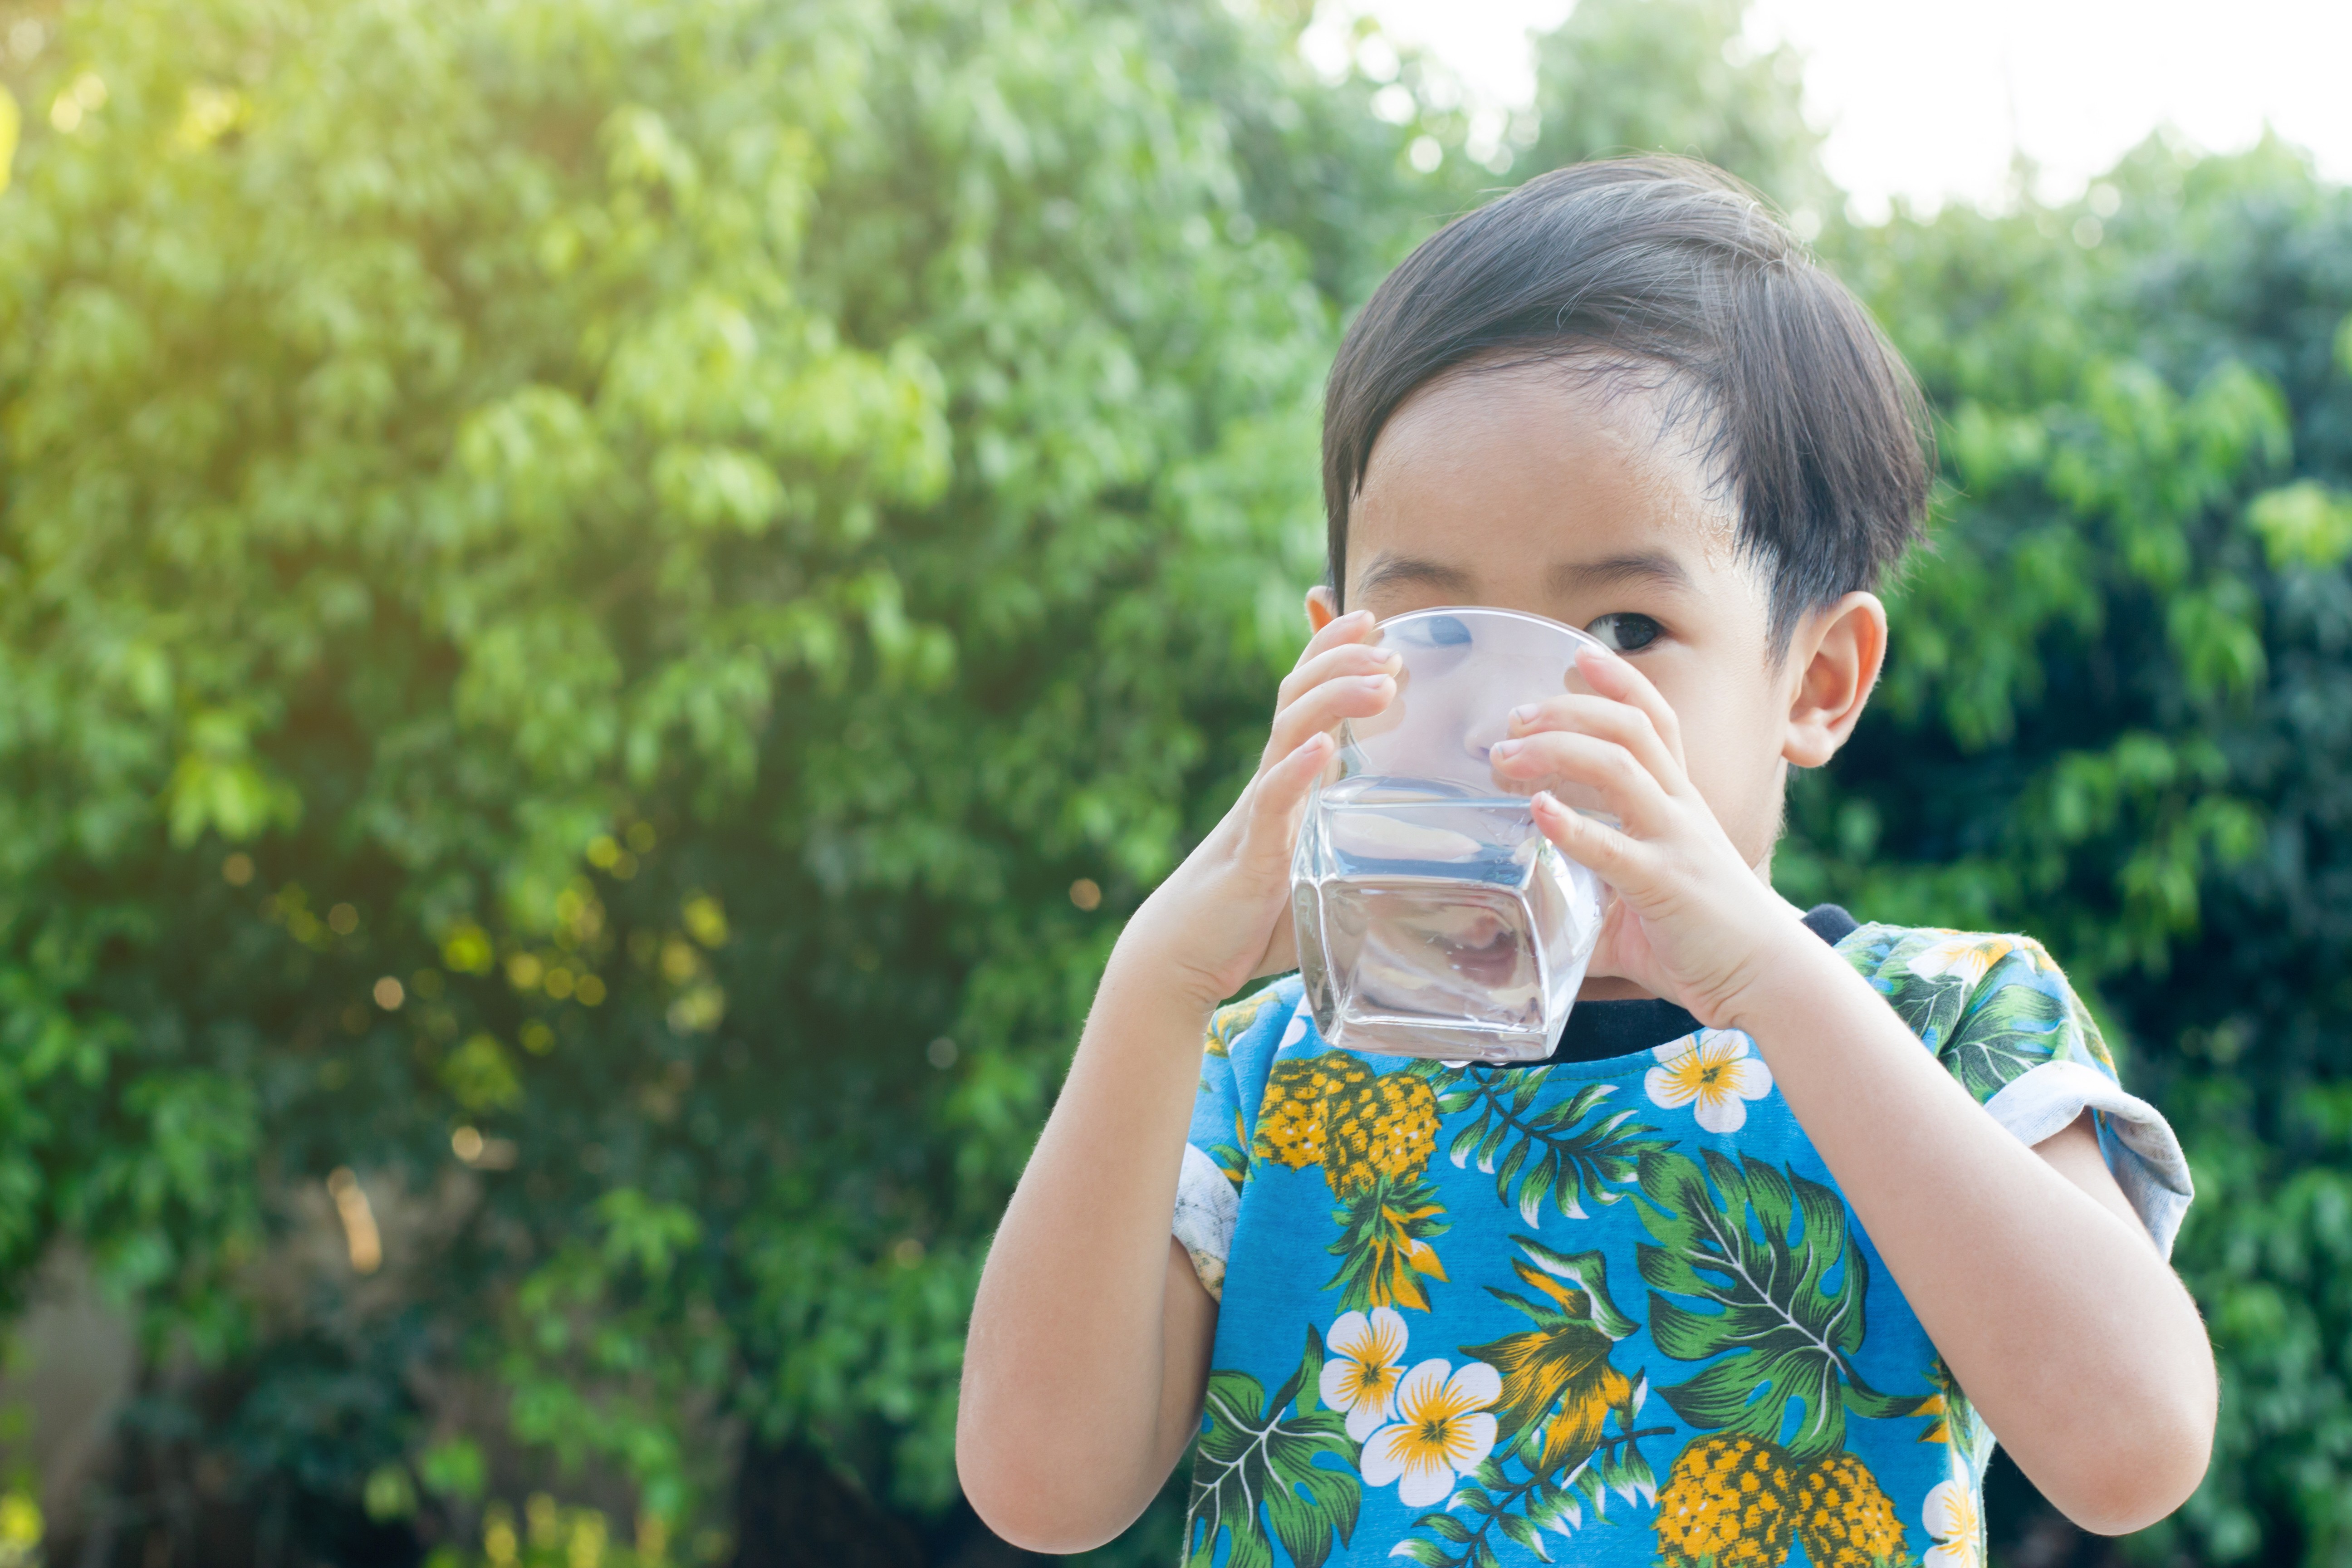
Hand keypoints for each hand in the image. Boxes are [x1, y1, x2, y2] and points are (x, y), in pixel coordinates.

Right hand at [1117, 609, 1398, 1012]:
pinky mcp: (1252, 856)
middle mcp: (1272, 785)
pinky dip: (1296, 771)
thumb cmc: (1252, 923)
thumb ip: (1367, 866)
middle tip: (1385, 639)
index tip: (1377, 627)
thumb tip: (1449, 882)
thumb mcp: (1321, 880)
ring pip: (1289, 734)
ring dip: (1334, 700)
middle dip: (1340, 659)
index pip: (1308, 699)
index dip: (1335, 654)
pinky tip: (1321, 748)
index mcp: (1288, 783)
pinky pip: (1272, 802)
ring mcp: (1260, 815)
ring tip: (1378, 680)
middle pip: (1298, 698)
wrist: (1182, 958)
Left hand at [1486, 646, 1807, 1029]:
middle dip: (1568, 709)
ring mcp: (1675, 841)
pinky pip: (1615, 848)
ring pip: (1620, 768)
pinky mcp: (1667, 884)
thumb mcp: (1635, 906)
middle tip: (1514, 718)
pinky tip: (1539, 811)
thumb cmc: (1702, 942)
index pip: (1655, 720)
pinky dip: (1574, 825)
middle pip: (1629, 728)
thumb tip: (1530, 914)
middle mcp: (1680, 808)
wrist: (1767, 980)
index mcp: (1678, 803)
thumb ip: (1587, 898)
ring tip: (1506, 757)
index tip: (1579, 654)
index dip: (1621, 681)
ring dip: (1556, 751)